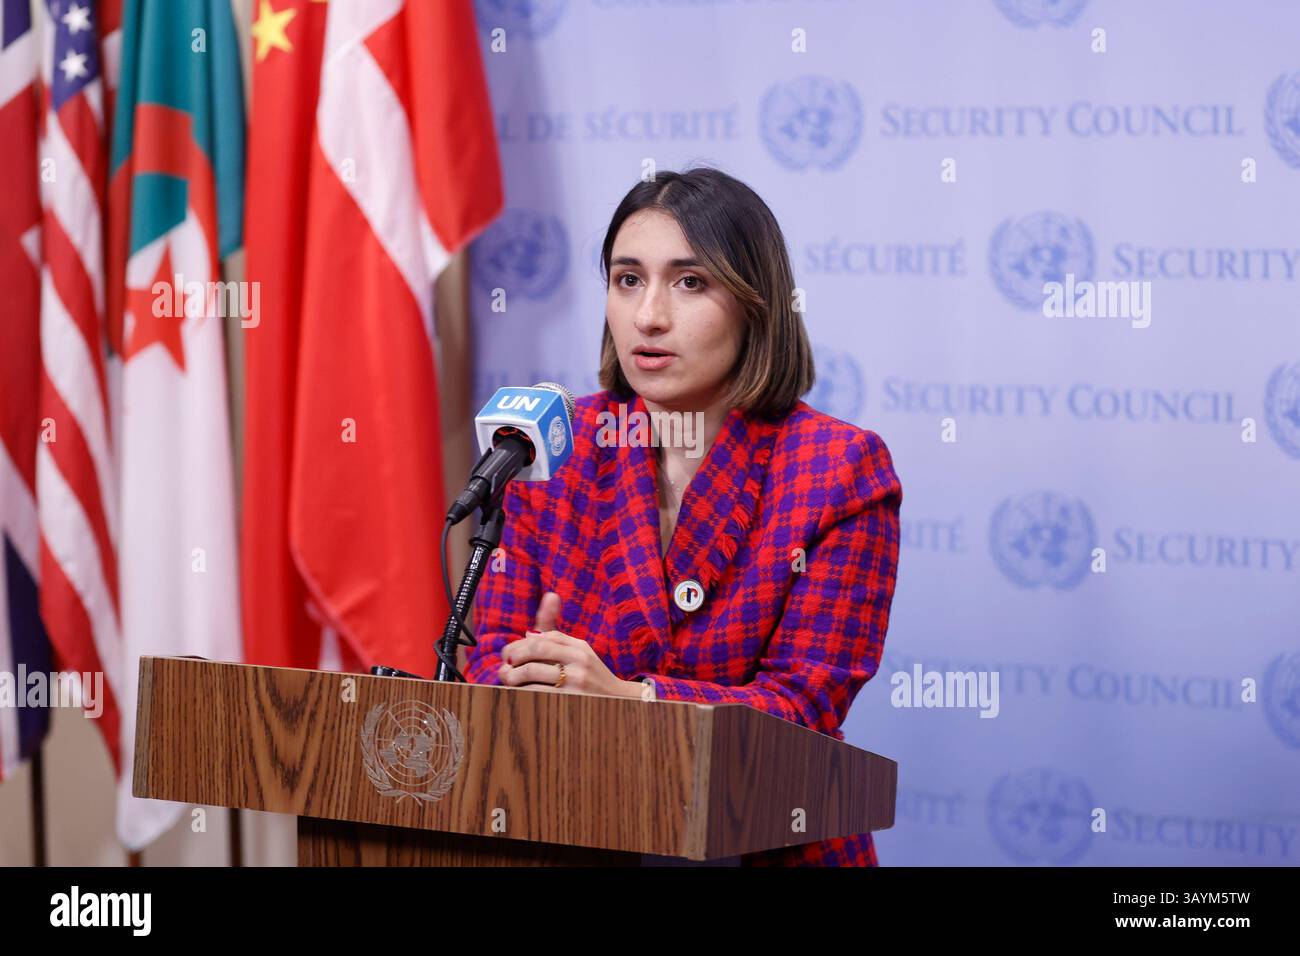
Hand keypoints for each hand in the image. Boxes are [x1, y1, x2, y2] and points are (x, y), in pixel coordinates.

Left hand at [498, 591, 640, 697]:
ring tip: (506, 680)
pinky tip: (517, 694)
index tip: (508, 654)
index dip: (520, 644)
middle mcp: (580, 662)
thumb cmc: (591, 678)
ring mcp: (575, 683)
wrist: (617, 704)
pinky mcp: (568, 703)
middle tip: (504, 666)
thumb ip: (556, 640)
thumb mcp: (580, 654)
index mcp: (580, 648)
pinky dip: (521, 692)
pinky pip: (536, 694)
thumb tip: (528, 633)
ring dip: (512, 675)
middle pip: (537, 649)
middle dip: (515, 656)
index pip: (544, 637)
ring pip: (532, 672)